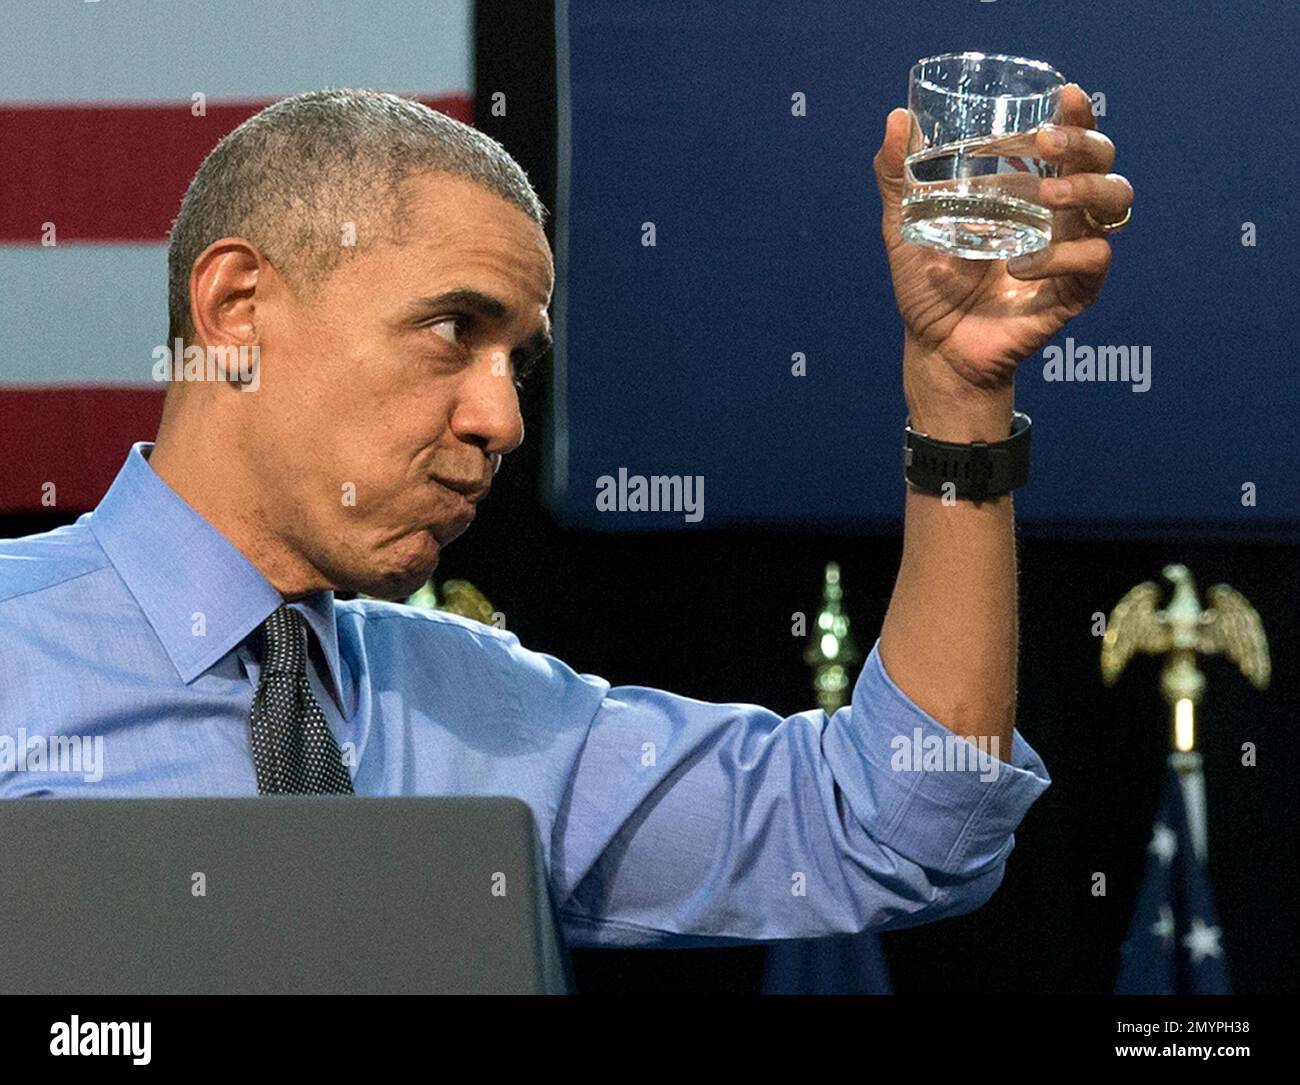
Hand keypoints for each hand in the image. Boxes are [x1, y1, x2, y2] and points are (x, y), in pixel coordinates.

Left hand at [874, 84, 1133, 410]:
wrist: (933, 346)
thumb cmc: (927, 285)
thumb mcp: (904, 226)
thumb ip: (898, 176)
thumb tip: (897, 118)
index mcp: (1029, 188)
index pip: (1069, 140)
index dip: (1077, 114)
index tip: (1063, 96)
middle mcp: (1059, 214)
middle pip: (1102, 161)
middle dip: (1083, 143)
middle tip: (1045, 143)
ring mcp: (1071, 250)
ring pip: (1115, 203)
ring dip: (1086, 189)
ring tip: (1047, 195)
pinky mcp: (1075, 291)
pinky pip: (1093, 261)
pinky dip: (1060, 257)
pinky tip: (1020, 265)